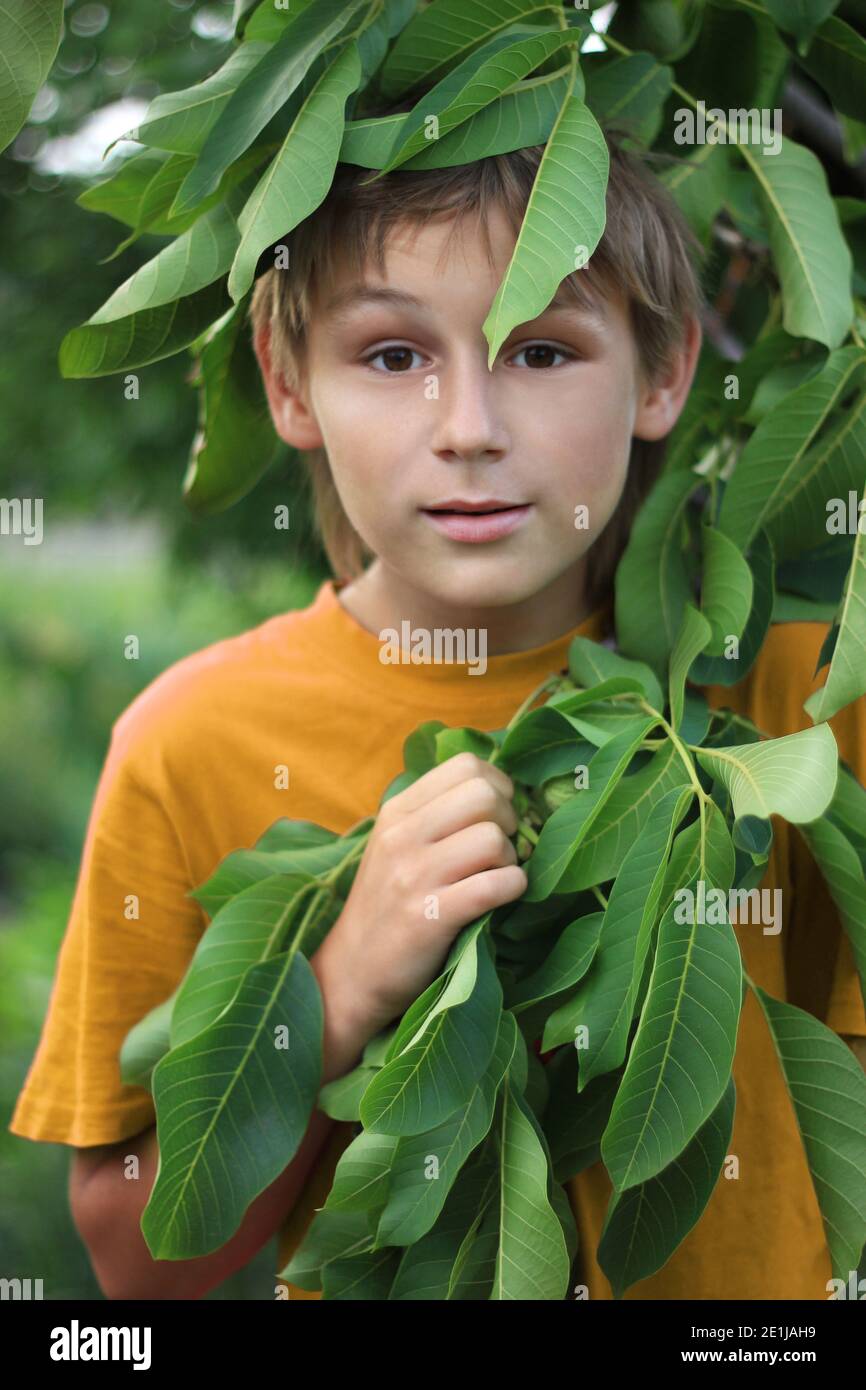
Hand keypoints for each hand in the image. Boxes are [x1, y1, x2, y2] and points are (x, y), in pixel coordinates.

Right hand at [322, 752, 526, 1028]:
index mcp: (398, 812)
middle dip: (509, 821)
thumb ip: (438, 816)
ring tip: (495, 878)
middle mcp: (402, 835)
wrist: (351, 974)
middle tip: (501, 851)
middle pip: (485, 794)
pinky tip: (500, 899)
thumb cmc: (387, 907)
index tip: (497, 818)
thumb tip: (504, 791)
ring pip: (494, 839)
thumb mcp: (398, 847)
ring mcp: (413, 875)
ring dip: (510, 860)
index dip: (498, 787)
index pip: (466, 766)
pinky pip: (496, 885)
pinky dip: (513, 889)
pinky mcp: (429, 917)